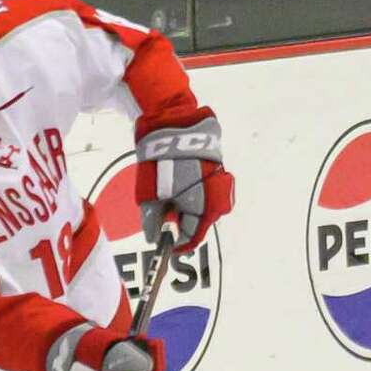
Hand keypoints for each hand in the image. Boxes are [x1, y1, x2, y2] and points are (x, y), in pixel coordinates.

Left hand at [135, 105, 233, 250]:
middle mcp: (217, 202)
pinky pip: (206, 192)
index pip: (192, 238)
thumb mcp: (150, 195)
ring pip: (203, 207)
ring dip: (187, 207)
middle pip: (199, 222)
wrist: (175, 125)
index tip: (165, 245)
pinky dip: (192, 193)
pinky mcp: (218, 172)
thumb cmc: (162, 162)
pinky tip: (177, 183)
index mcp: (203, 211)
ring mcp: (220, 186)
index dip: (177, 244)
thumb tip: (153, 238)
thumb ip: (153, 220)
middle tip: (162, 216)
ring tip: (167, 196)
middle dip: (182, 223)